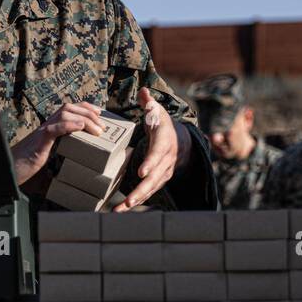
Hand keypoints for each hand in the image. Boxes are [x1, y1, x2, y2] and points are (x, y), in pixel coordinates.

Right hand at [11, 101, 103, 187]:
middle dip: (88, 112)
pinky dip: (68, 125)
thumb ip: (59, 153)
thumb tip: (73, 162)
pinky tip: (80, 127)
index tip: (99, 112)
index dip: (85, 108)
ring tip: (96, 129)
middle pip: (68, 108)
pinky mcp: (39, 141)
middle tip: (102, 124)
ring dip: (83, 119)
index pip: (68, 109)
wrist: (10, 169)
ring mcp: (42, 132)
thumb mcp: (47, 157)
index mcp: (49, 128)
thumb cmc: (27, 165)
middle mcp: (46, 126)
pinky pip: (54, 128)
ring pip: (64, 114)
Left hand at [114, 87, 182, 210]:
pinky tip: (122, 209)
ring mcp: (163, 172)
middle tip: (129, 201)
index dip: (151, 163)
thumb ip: (149, 104)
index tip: (142, 173)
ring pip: (151, 189)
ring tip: (120, 209)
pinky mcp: (159, 180)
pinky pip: (148, 192)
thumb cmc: (163, 125)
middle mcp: (166, 160)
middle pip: (155, 178)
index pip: (158, 153)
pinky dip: (136, 201)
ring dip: (136, 200)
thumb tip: (144, 92)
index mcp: (165, 142)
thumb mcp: (157, 111)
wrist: (181, 141)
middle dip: (142, 190)